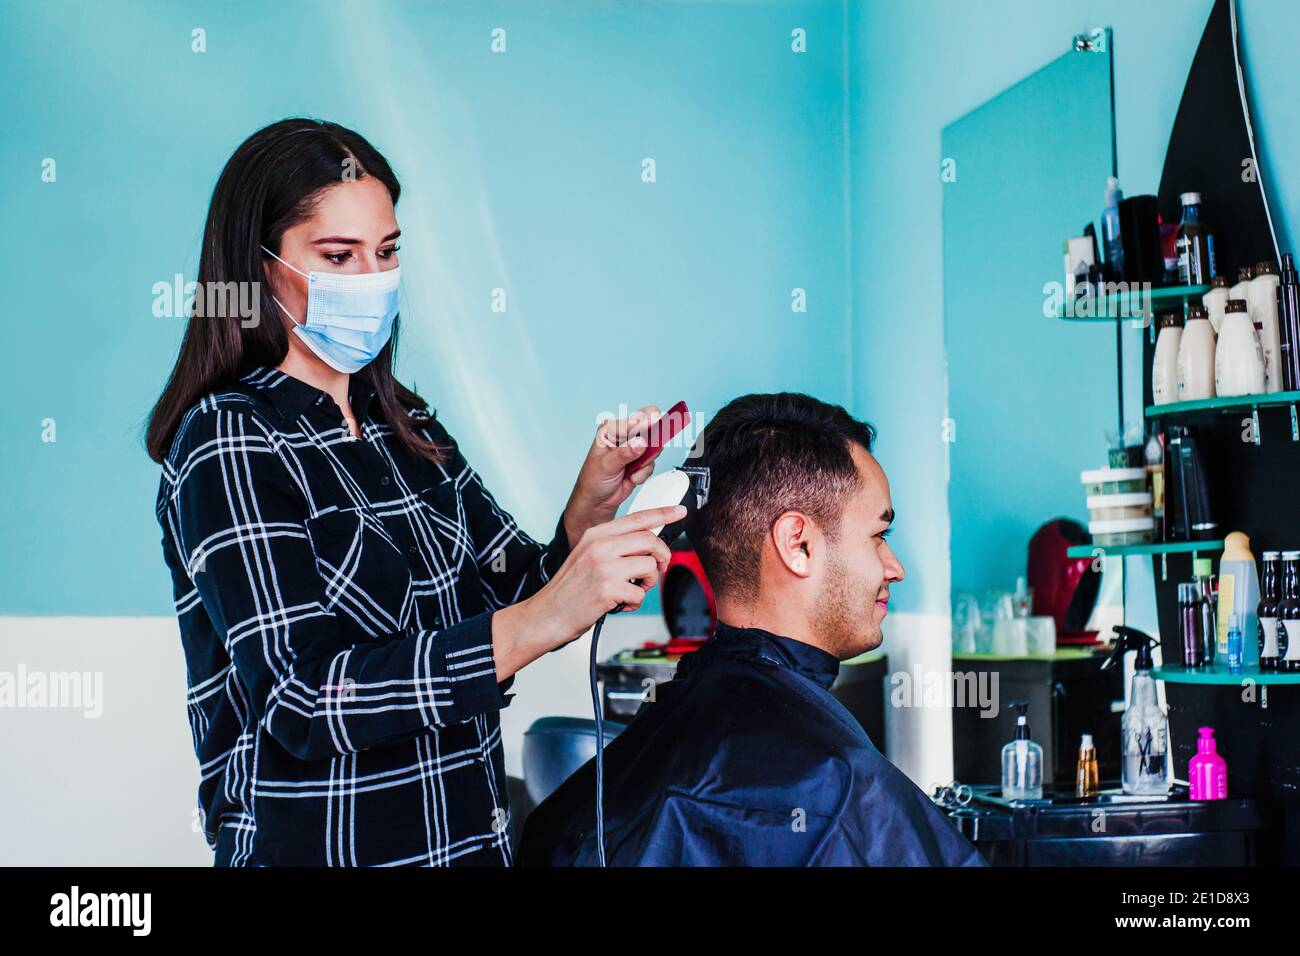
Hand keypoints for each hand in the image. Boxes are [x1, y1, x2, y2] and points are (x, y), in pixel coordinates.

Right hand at [492, 505, 685, 679]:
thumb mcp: (587, 555)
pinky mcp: (607, 589)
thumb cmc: (568, 589)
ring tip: (632, 589)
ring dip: (648, 583)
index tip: (679, 512)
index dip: (663, 513)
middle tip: (657, 568)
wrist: (546, 615)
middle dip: (662, 556)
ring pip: (649, 566)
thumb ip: (614, 545)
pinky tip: (620, 604)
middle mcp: (599, 546)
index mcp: (595, 534)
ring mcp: (603, 567)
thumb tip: (646, 542)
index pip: (637, 518)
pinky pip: (640, 594)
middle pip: (650, 540)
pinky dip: (635, 603)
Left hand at [562, 405, 666, 546]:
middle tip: (649, 450)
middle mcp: (623, 436)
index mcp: (610, 430)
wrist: (597, 501)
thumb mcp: (607, 465)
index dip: (646, 420)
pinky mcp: (641, 461)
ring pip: (653, 447)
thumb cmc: (593, 480)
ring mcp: (634, 448)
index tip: (658, 420)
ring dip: (645, 462)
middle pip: (648, 429)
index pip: (633, 420)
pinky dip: (644, 472)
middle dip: (650, 443)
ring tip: (632, 470)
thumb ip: (625, 453)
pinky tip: (631, 477)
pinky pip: (652, 463)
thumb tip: (640, 442)